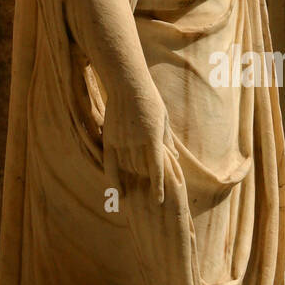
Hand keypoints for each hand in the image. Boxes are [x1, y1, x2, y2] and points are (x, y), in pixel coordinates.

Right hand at [103, 85, 172, 203]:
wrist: (127, 84)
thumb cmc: (150, 100)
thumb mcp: (164, 119)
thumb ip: (167, 140)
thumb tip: (175, 159)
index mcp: (152, 137)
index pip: (156, 168)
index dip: (157, 186)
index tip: (157, 200)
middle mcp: (136, 141)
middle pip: (141, 170)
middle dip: (146, 183)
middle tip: (149, 197)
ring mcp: (121, 140)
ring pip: (126, 168)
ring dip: (132, 181)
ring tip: (135, 196)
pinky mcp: (110, 139)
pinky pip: (110, 164)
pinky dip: (113, 178)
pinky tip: (117, 190)